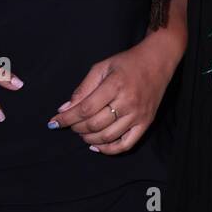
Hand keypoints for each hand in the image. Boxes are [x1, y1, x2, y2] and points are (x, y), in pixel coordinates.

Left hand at [47, 30, 184, 154]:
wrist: (157, 61)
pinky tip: (96, 145)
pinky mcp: (145, 123)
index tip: (54, 122)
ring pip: (107, 136)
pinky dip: (108, 150)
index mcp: (116, 85)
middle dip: (76, 127)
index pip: (85, 109)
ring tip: (82, 132)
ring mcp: (138, 115)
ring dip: (88, 138)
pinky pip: (125, 145)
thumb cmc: (127, 63)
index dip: (66, 118)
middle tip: (70, 124)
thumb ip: (83, 88)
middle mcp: (128, 102)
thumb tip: (64, 109)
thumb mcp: (102, 67)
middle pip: (94, 124)